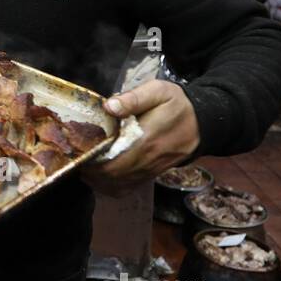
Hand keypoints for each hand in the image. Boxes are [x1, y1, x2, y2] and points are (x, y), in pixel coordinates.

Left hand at [81, 80, 200, 193]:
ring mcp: (150, 170)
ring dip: (98, 180)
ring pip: (118, 185)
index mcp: (146, 140)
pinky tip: (100, 176)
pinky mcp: (152, 175)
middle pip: (112, 176)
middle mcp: (148, 160)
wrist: (202, 122)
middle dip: (91, 170)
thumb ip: (133, 98)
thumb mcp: (158, 91)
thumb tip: (109, 106)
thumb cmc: (176, 104)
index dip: (92, 159)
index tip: (79, 150)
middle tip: (78, 158)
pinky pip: (128, 188)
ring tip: (85, 167)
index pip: (113, 159)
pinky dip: (110, 186)